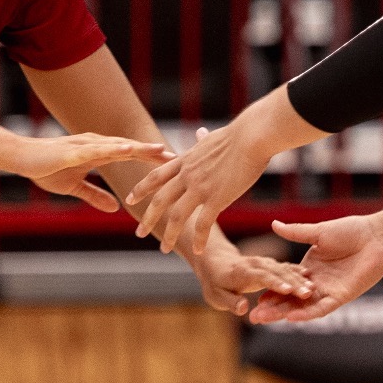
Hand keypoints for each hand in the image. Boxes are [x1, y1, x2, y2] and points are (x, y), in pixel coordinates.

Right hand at [0, 132, 172, 211]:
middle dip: (152, 152)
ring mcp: (85, 146)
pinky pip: (97, 150)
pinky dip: (113, 149)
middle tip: (177, 156)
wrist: (20, 159)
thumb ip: (95, 195)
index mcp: (98, 153)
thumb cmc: (46, 169)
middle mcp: (96, 145)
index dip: (151, 157)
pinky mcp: (73, 150)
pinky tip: (127, 149)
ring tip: (159, 150)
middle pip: (130, 147)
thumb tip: (116, 208)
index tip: (173, 162)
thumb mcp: (74, 186)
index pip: (130, 153)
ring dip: (139, 148)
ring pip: (117, 146)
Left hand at [129, 121, 273, 254]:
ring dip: (169, 235)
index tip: (130, 198)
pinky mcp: (217, 198)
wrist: (252, 137)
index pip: (156, 176)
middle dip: (148, 218)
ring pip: (177, 216)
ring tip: (164, 249)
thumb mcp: (212, 138)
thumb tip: (200, 133)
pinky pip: (203, 224)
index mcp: (185, 161)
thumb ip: (202, 141)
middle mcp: (188, 175)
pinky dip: (199, 239)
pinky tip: (198, 250)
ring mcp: (200, 187)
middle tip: (138, 233)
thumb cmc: (238, 135)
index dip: (141, 189)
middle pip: (160, 200)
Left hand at [192, 238, 312, 316]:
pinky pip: (284, 267)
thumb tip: (244, 307)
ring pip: (283, 269)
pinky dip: (296, 272)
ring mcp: (264, 262)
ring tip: (312, 288)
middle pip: (277, 272)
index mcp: (242, 272)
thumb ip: (231, 302)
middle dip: (293, 281)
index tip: (289, 290)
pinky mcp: (270, 264)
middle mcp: (256, 264)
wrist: (216, 262)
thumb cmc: (215, 283)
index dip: (275, 282)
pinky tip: (308, 277)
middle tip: (308, 293)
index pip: (261, 276)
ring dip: (298, 278)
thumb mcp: (216, 296)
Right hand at [249, 216, 382, 323]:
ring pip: (302, 307)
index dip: (270, 291)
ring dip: (284, 314)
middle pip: (290, 300)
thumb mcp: (318, 232)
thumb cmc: (352, 231)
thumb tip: (274, 224)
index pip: (286, 284)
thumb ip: (296, 233)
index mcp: (310, 269)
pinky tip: (291, 317)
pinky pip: (321, 308)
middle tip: (252, 317)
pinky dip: (307, 313)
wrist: (377, 236)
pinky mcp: (342, 296)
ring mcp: (328, 291)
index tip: (252, 298)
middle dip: (272, 308)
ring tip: (264, 319)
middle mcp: (317, 283)